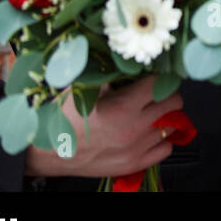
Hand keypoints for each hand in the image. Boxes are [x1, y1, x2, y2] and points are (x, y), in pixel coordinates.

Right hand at [23, 75, 180, 178]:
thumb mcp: (83, 85)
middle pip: (174, 104)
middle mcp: (134, 128)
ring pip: (172, 127)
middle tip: (157, 92)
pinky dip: (161, 139)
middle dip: (168, 94)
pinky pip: (165, 149)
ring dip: (166, 117)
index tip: (157, 75)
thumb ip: (109, 71)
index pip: (162, 84)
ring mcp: (136, 149)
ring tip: (152, 112)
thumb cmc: (62, 117)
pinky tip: (149, 132)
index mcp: (123, 106)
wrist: (46, 152)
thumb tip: (127, 56)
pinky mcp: (133, 164)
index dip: (161, 77)